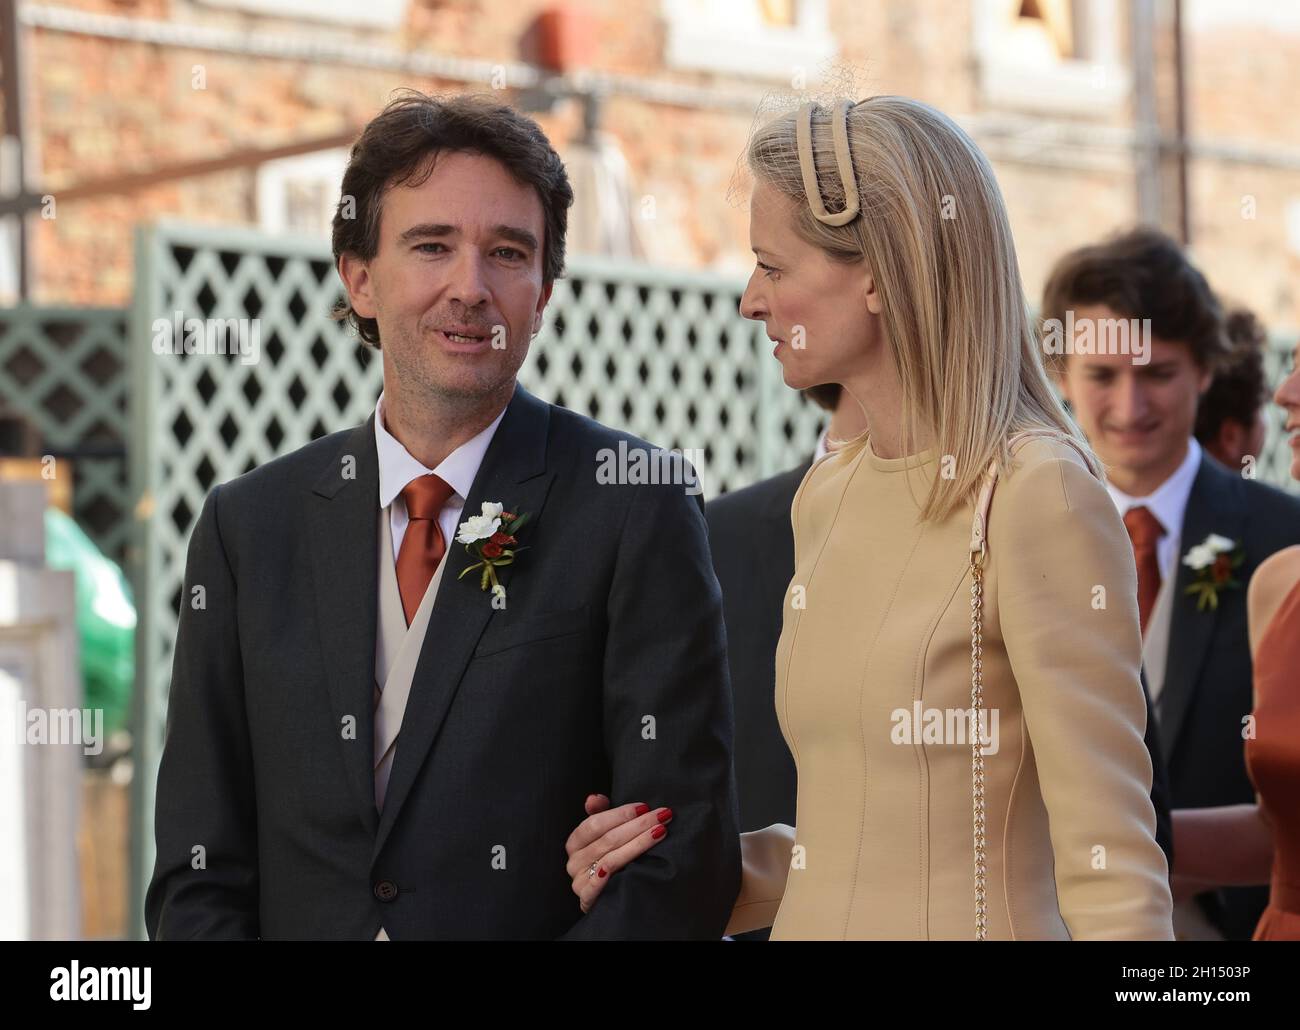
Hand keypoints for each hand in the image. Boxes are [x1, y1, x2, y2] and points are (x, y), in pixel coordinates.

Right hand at [564, 793, 673, 913]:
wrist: (606, 897)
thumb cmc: (607, 858)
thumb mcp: (602, 835)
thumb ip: (599, 813)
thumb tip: (594, 798)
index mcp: (575, 843)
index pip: (594, 823)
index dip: (620, 814)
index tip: (644, 807)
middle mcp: (574, 862)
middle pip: (607, 840)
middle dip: (638, 825)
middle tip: (662, 816)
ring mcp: (579, 882)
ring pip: (611, 860)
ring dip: (639, 844)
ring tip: (660, 832)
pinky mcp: (587, 900)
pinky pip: (598, 887)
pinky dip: (611, 875)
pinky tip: (634, 865)